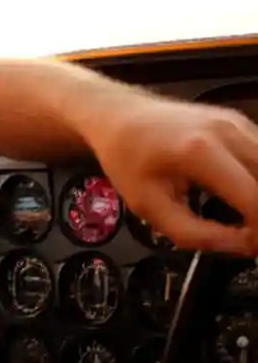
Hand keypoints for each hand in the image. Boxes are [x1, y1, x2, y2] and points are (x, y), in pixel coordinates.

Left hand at [89, 96, 257, 254]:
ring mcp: (237, 122)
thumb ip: (196, 233)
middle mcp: (227, 131)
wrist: (117, 115)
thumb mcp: (149, 206)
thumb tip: (245, 245)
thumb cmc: (126, 160)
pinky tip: (247, 196)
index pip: (254, 198)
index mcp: (200, 151)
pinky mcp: (240, 121)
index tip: (252, 247)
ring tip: (249, 219)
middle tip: (251, 236)